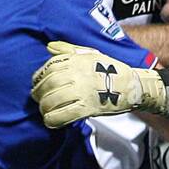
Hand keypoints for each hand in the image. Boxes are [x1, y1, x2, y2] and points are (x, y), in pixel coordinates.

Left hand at [31, 41, 162, 127]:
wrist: (131, 86)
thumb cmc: (110, 69)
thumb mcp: (90, 53)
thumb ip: (68, 49)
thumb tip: (49, 47)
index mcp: (77, 60)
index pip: (50, 67)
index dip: (39, 77)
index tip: (36, 84)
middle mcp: (78, 74)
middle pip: (49, 84)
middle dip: (39, 93)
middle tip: (37, 99)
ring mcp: (82, 91)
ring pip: (53, 100)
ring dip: (45, 108)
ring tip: (45, 111)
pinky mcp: (88, 107)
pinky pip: (64, 115)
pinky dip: (54, 120)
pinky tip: (51, 121)